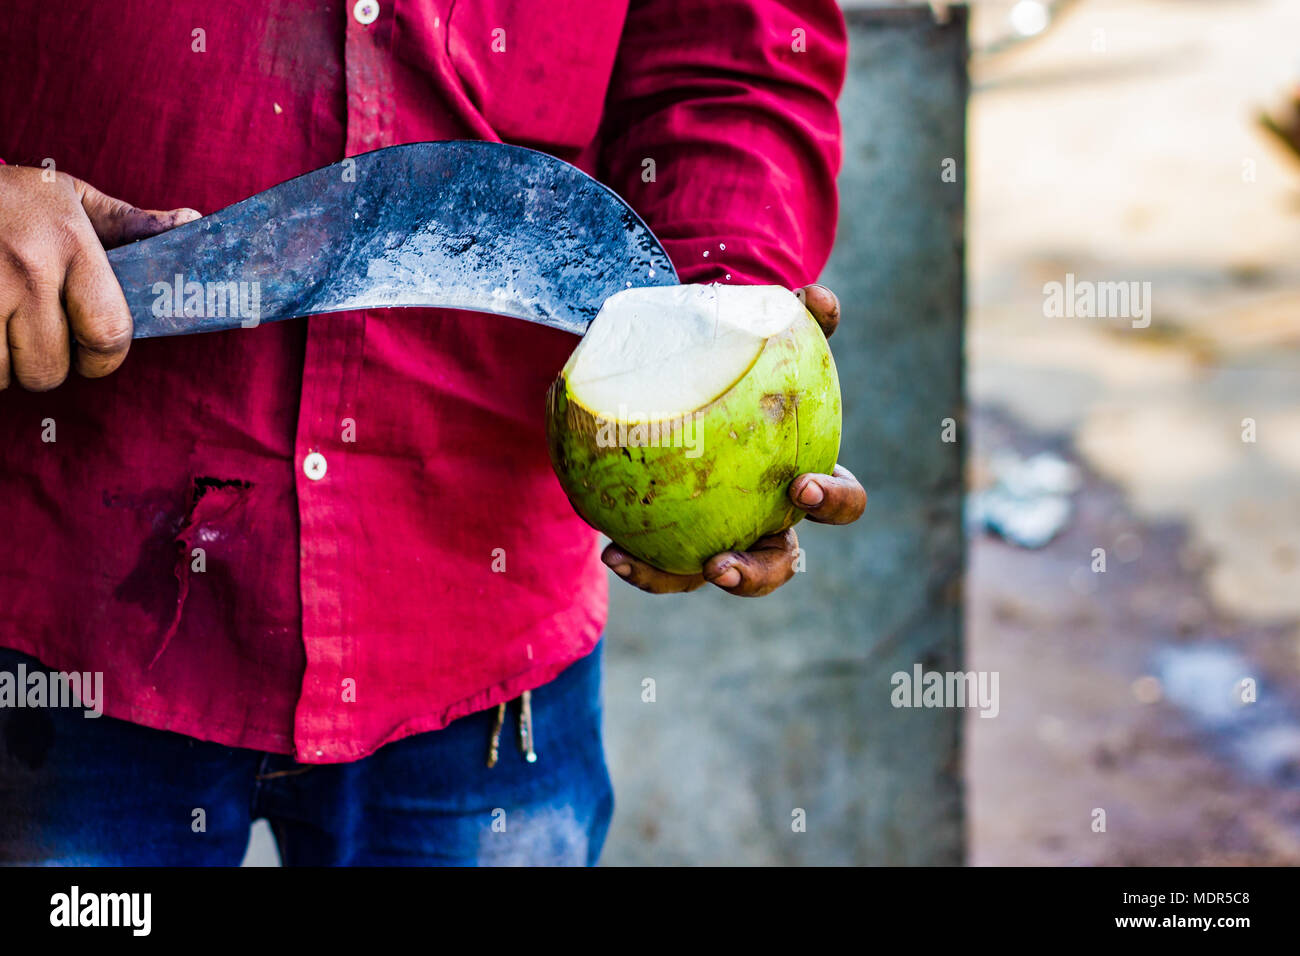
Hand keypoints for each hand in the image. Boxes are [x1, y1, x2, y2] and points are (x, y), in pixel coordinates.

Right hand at [0, 164, 198, 390]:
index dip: (103, 361)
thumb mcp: (73, 198)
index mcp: (72, 244)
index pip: (108, 332)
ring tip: (7, 331)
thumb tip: (192, 220)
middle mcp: (27, 268)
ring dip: (7, 367)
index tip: (93, 356)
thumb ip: (130, 223)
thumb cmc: (15, 198)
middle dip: (49, 368)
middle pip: (50, 369)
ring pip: (4, 374)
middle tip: (42, 344)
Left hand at [602, 283, 866, 595]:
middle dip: (758, 574)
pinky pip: (666, 564)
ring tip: (648, 567)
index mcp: (807, 476)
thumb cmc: (745, 368)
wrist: (692, 380)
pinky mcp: (681, 542)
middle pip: (781, 564)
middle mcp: (772, 519)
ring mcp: (728, 536)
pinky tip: (612, 552)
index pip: (842, 501)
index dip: (833, 501)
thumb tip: (813, 296)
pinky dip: (644, 565)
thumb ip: (796, 319)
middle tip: (724, 564)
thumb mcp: (768, 341)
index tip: (803, 487)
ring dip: (686, 579)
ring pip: (720, 574)